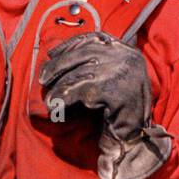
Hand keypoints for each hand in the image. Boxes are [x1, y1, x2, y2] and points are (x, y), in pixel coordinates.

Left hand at [39, 31, 171, 178]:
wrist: (135, 139)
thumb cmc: (118, 112)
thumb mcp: (110, 79)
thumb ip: (94, 63)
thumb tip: (55, 52)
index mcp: (128, 51)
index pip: (95, 38)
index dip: (70, 45)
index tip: (52, 53)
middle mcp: (128, 57)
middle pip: (85, 52)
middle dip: (59, 64)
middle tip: (42, 77)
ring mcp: (122, 72)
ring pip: (80, 73)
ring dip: (59, 85)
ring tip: (49, 97)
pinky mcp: (114, 90)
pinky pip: (80, 91)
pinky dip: (64, 98)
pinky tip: (57, 106)